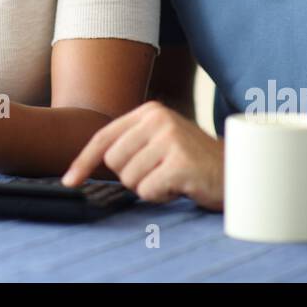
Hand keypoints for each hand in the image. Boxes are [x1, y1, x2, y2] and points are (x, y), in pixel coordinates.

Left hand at [62, 101, 225, 209]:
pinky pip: (147, 191)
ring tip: (172, 177)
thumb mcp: (160, 141)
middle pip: (114, 162)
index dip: (83, 161)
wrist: (237, 171)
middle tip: (159, 173)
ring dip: (149, 187)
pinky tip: (180, 186)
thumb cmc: (193, 161)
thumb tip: (85, 164)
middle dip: (132, 176)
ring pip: (130, 179)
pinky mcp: (180, 162)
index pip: (104, 137)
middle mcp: (158, 118)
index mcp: (149, 110)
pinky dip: (161, 196)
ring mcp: (170, 139)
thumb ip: (131, 144)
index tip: (70, 180)